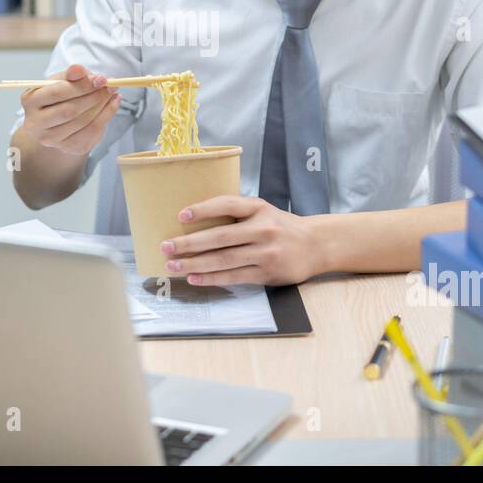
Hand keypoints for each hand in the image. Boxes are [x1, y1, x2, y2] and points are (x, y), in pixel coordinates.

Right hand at [20, 64, 119, 155]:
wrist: (56, 120)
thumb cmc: (58, 96)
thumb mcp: (62, 80)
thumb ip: (72, 74)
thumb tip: (80, 70)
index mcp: (30, 100)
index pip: (57, 93)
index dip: (82, 86)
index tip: (101, 79)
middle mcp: (35, 123)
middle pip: (69, 111)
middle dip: (94, 97)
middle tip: (110, 87)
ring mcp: (50, 139)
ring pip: (83, 122)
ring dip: (103, 106)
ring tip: (112, 94)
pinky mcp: (67, 148)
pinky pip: (90, 133)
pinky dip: (106, 117)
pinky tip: (112, 105)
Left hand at [159, 196, 324, 286]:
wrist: (316, 245)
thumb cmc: (281, 226)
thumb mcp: (263, 211)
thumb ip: (238, 215)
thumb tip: (196, 223)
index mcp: (258, 208)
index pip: (227, 205)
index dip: (204, 209)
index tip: (181, 215)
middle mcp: (262, 228)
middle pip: (220, 236)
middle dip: (189, 243)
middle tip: (165, 246)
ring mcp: (265, 252)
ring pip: (224, 259)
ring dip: (195, 263)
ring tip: (173, 265)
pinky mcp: (267, 272)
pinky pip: (234, 275)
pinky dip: (212, 278)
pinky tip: (194, 278)